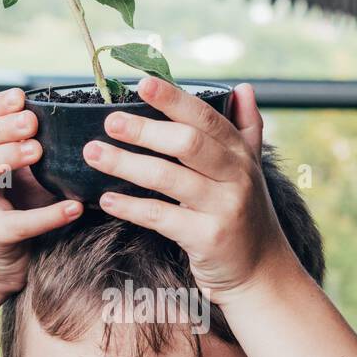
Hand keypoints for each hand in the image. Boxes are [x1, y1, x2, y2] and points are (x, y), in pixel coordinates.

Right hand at [0, 88, 81, 294]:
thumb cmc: (13, 212)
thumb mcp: (24, 178)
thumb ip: (37, 152)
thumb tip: (79, 123)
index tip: (20, 96)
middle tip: (31, 123)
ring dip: (2, 158)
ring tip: (36, 151)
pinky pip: (15, 224)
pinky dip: (45, 216)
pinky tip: (73, 208)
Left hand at [82, 77, 291, 302]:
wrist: (262, 273)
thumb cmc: (246, 218)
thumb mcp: (251, 170)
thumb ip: (247, 128)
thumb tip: (243, 87)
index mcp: (240, 154)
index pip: (205, 117)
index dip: (174, 98)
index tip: (143, 83)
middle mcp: (236, 177)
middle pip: (186, 143)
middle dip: (144, 130)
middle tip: (109, 121)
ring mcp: (223, 208)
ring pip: (168, 177)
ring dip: (126, 164)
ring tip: (94, 153)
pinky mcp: (207, 238)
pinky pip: (161, 217)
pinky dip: (131, 207)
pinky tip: (106, 200)